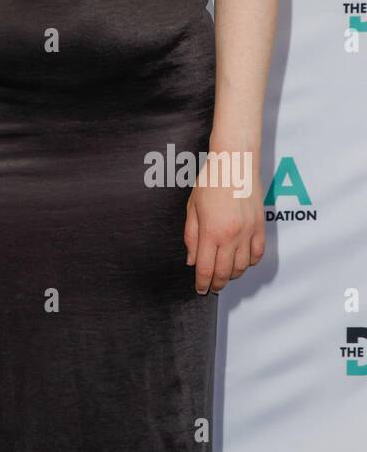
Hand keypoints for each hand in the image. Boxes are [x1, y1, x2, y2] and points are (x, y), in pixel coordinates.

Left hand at [184, 143, 265, 293]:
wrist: (235, 162)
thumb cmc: (211, 180)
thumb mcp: (193, 207)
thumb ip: (191, 236)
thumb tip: (192, 260)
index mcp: (211, 231)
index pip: (206, 268)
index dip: (202, 283)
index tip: (200, 289)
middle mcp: (231, 236)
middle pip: (224, 272)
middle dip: (216, 283)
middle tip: (211, 286)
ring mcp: (248, 232)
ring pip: (242, 267)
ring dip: (232, 274)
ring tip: (224, 274)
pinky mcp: (260, 227)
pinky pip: (257, 254)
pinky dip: (250, 263)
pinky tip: (242, 262)